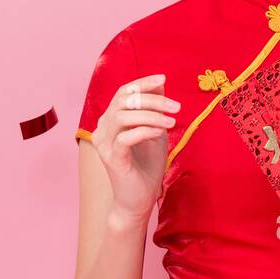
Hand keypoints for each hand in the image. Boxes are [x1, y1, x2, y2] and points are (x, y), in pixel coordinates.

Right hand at [90, 74, 180, 220]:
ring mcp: (104, 144)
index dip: (143, 83)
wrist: (140, 199)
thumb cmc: (147, 165)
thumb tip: (161, 83)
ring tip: (171, 122)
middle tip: (176, 107)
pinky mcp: (111, 159)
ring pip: (123, 116)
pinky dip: (145, 131)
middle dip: (153, 100)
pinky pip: (125, 138)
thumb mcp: (155, 130)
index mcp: (111, 119)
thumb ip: (155, 109)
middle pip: (124, 101)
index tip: (163, 79)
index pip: (124, 92)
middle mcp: (103, 128)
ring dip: (151, 115)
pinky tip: (161, 133)